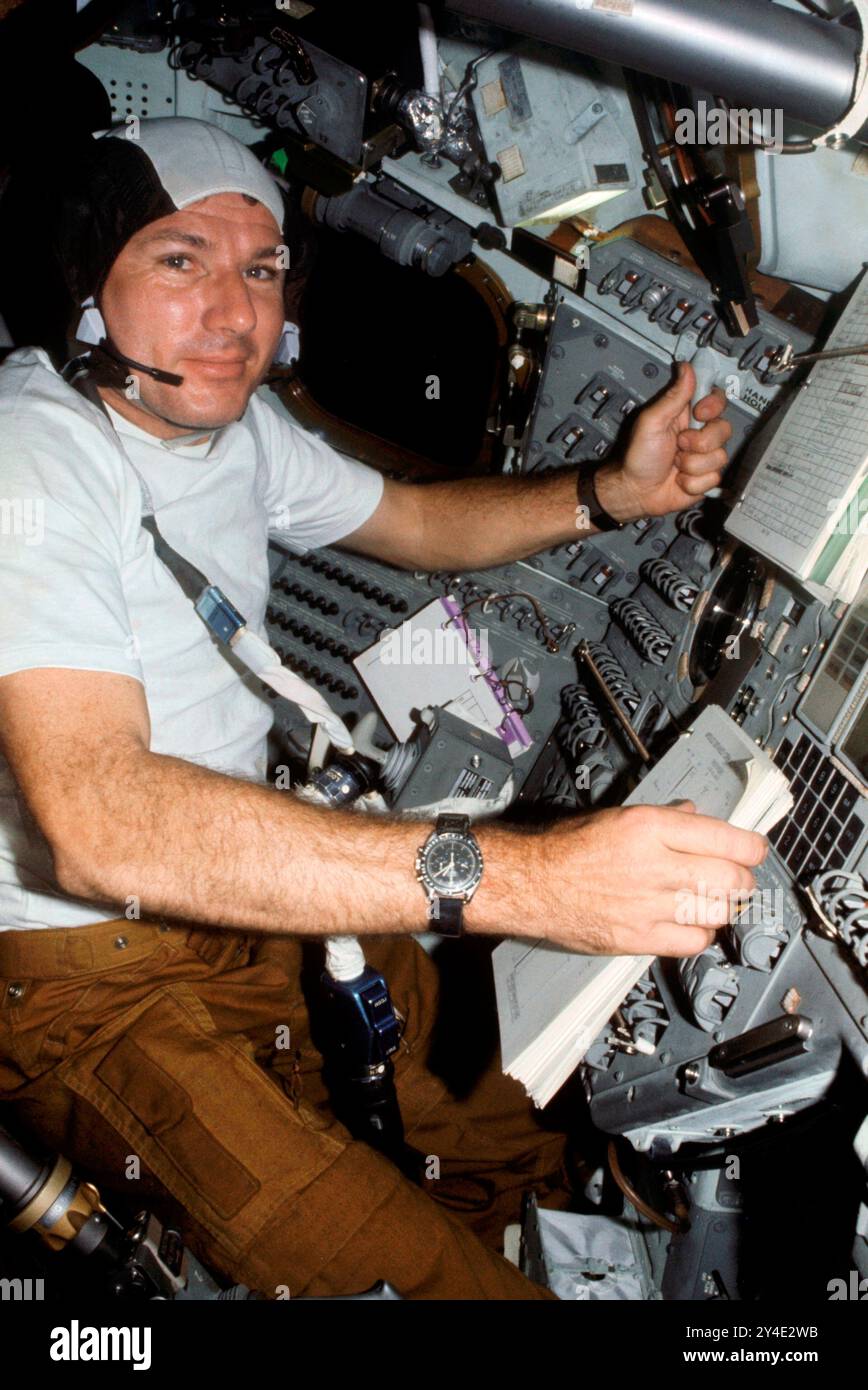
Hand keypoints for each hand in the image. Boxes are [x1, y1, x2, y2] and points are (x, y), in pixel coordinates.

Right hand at [529, 801, 766, 956]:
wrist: (531, 883)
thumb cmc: (566, 848)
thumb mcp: (617, 816)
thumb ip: (663, 819)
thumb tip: (695, 817)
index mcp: (650, 827)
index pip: (726, 839)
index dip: (752, 849)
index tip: (755, 851)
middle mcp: (654, 865)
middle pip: (730, 878)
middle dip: (742, 880)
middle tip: (738, 879)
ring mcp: (648, 905)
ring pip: (717, 911)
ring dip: (723, 906)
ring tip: (713, 900)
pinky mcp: (639, 937)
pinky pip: (693, 940)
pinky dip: (701, 932)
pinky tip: (692, 922)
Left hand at [595, 360, 731, 521]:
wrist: (636, 491)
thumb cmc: (638, 456)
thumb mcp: (652, 422)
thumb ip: (673, 396)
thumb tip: (686, 368)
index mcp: (687, 415)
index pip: (717, 400)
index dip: (713, 406)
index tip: (698, 413)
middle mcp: (699, 434)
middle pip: (723, 429)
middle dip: (699, 442)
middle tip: (678, 446)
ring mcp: (704, 456)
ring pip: (720, 456)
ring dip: (692, 465)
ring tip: (675, 465)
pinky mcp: (705, 477)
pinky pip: (713, 477)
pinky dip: (692, 482)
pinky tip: (679, 479)